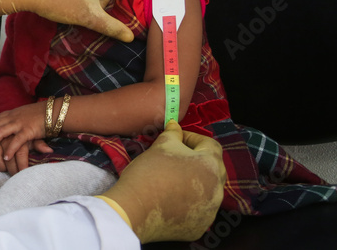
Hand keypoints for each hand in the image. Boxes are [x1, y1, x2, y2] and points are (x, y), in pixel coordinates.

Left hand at [0, 103, 48, 168]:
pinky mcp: (28, 130)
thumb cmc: (41, 116)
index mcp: (11, 114)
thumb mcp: (25, 118)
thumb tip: (8, 133)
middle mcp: (12, 117)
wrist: (55, 111)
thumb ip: (16, 125)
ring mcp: (19, 123)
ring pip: (0, 132)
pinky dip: (10, 149)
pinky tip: (5, 157)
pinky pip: (16, 140)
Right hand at [99, 120, 225, 242]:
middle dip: (196, 159)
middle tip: (175, 157)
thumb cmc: (149, 172)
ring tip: (172, 179)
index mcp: (211, 165)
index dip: (193, 137)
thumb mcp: (161, 146)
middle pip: (213, 168)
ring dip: (194, 181)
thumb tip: (175, 126)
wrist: (134, 208)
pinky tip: (170, 199)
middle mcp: (217, 189)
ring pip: (207, 190)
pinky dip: (189, 202)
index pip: (210, 144)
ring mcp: (210, 210)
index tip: (177, 138)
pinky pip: (199, 209)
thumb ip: (173, 134)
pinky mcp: (199, 225)